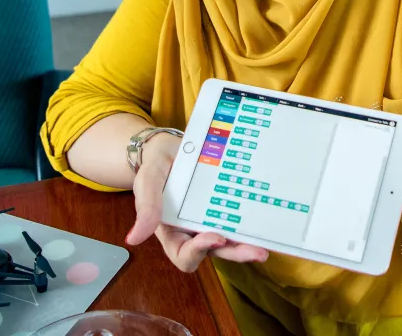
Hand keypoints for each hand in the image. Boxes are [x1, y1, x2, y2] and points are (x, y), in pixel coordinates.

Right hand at [124, 131, 267, 271]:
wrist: (170, 147)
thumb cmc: (155, 166)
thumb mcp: (147, 181)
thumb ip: (145, 207)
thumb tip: (133, 239)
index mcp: (172, 232)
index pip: (185, 255)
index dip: (199, 251)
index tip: (215, 236)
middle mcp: (194, 230)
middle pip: (216, 251)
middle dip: (237, 254)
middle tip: (258, 252)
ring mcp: (212, 219)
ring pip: (232, 239)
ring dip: (249, 243)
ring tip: (268, 243)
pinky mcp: (225, 205)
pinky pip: (239, 218)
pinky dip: (252, 221)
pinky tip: (268, 217)